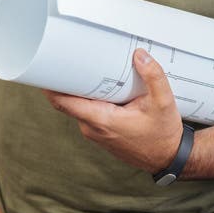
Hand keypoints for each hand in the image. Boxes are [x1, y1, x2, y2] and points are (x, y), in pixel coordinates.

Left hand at [45, 49, 183, 172]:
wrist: (167, 157)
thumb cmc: (163, 133)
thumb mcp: (163, 101)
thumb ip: (153, 76)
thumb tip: (139, 55)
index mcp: (102, 120)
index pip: (64, 102)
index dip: (50, 85)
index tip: (46, 67)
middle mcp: (93, 128)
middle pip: (68, 100)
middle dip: (67, 80)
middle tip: (69, 56)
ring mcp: (95, 133)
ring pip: (78, 106)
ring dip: (80, 90)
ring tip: (88, 68)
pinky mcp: (100, 133)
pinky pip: (87, 113)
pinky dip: (89, 99)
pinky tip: (100, 87)